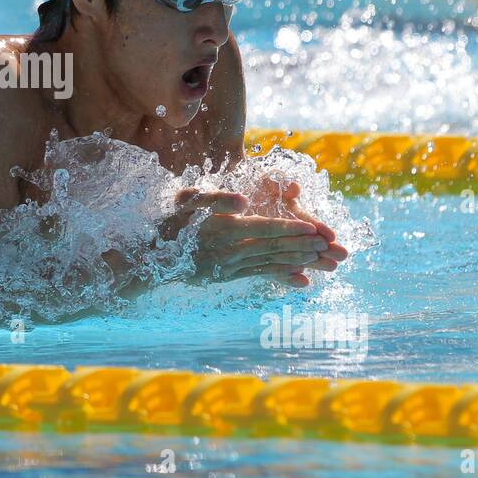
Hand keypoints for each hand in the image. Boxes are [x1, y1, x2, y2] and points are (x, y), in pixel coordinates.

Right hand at [164, 188, 331, 287]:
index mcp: (221, 228)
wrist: (149, 260)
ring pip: (269, 262)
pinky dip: (280, 276)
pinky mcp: (227, 276)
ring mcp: (229, 266)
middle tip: (327, 245)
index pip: (262, 228)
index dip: (289, 228)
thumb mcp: (185, 201)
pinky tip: (299, 278)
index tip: (313, 228)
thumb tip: (244, 201)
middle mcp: (228, 250)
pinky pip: (259, 275)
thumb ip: (214, 199)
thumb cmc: (168, 224)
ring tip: (320, 259)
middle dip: (301, 246)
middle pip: (271, 247)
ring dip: (296, 260)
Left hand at [244, 177, 349, 279]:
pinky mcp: (261, 258)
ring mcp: (276, 245)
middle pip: (307, 240)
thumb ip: (280, 182)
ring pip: (296, 256)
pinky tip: (302, 282)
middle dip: (324, 247)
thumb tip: (294, 187)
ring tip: (332, 267)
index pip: (305, 220)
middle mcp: (287, 230)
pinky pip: (274, 270)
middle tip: (342, 255)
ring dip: (313, 262)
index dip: (317, 227)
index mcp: (289, 211)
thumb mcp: (265, 180)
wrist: (230, 199)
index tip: (330, 235)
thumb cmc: (250, 187)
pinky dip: (287, 275)